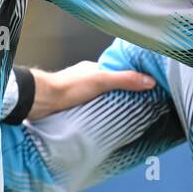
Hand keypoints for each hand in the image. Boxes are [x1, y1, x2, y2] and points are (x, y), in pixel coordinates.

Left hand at [29, 60, 155, 119]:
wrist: (42, 101)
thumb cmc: (69, 88)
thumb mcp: (102, 81)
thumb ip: (125, 80)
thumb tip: (150, 81)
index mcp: (94, 69)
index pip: (117, 73)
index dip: (131, 80)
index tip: (146, 89)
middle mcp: (86, 80)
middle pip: (110, 87)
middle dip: (122, 95)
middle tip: (138, 107)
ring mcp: (79, 94)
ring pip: (100, 99)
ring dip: (110, 107)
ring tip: (126, 117)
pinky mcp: (73, 107)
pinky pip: (91, 110)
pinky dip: (99, 114)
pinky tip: (105, 122)